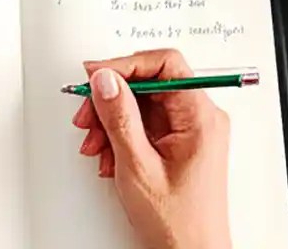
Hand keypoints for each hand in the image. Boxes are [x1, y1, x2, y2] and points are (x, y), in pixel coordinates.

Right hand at [72, 49, 231, 248]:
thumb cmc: (179, 223)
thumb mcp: (138, 166)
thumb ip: (120, 117)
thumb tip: (106, 80)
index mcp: (200, 116)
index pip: (165, 64)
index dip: (126, 65)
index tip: (98, 74)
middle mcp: (199, 119)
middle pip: (148, 84)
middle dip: (112, 99)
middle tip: (87, 115)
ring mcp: (188, 132)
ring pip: (141, 105)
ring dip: (111, 122)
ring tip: (96, 145)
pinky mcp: (177, 145)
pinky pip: (143, 126)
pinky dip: (120, 137)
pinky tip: (109, 157)